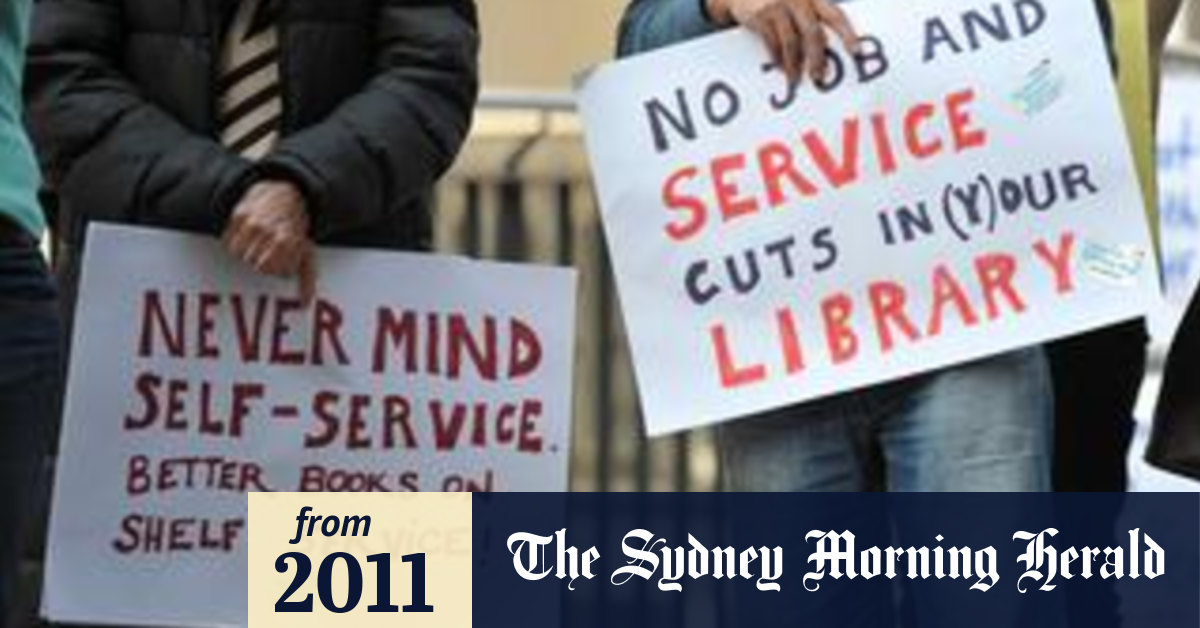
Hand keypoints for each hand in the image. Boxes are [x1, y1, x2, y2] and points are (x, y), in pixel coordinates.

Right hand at [223, 181, 317, 303]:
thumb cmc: (295, 229)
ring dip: (248, 252)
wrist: (284, 195)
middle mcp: (267, 230)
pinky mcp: (238, 215)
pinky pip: (228, 241)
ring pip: (238, 254)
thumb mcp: (306, 251)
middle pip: (253, 264)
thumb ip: (307, 279)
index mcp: (286, 241)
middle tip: (271, 249)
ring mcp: (251, 221)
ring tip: (261, 242)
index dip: (274, 269)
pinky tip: (250, 236)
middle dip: (262, 260)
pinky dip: (236, 242)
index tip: (281, 259)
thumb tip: (305, 305)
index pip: (268, 271)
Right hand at [707, 0, 858, 82]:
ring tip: (795, 79)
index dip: (847, 33)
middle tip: (820, 77)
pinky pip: (773, 42)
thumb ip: (810, 17)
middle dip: (818, 57)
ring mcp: (779, 6)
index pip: (836, 15)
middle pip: (813, 32)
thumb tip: (824, 47)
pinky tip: (780, 67)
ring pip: (792, 41)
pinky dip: (777, 58)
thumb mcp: (796, 1)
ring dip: (794, 64)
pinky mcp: (761, 15)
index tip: (856, 51)